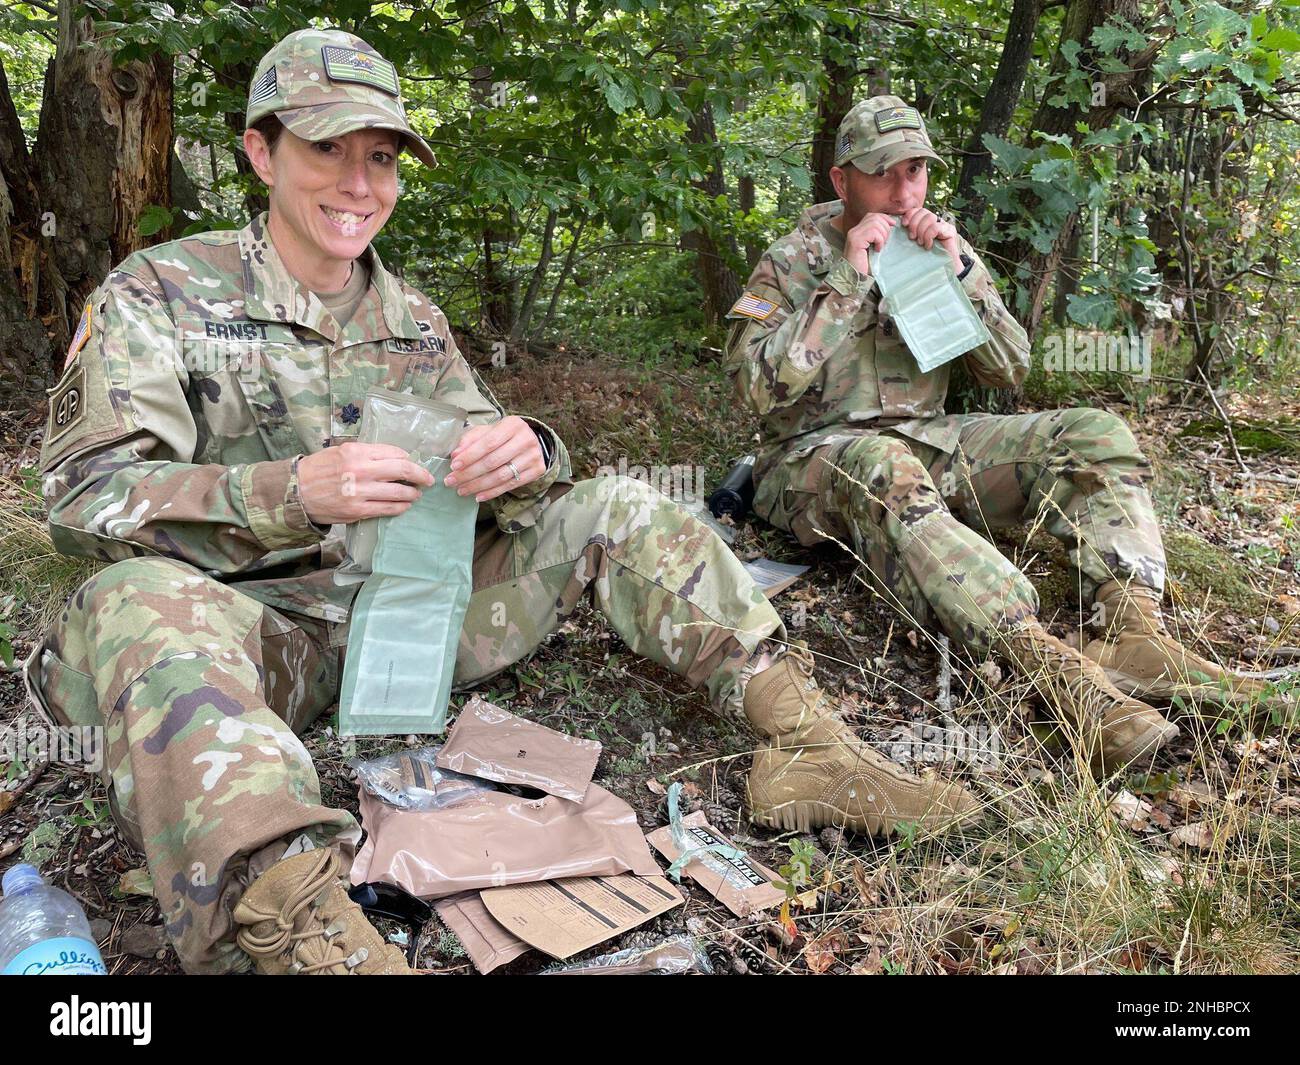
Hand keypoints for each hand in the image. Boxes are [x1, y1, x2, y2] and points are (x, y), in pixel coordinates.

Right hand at [299, 442, 435, 524]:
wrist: (297, 492)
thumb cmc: (320, 469)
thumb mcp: (341, 451)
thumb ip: (367, 453)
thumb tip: (395, 458)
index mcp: (357, 451)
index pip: (395, 453)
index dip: (409, 458)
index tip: (414, 463)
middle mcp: (360, 470)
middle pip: (403, 470)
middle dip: (421, 475)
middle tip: (428, 479)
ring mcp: (360, 492)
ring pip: (399, 492)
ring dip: (413, 493)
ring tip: (416, 494)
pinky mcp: (358, 510)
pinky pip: (388, 509)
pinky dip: (401, 507)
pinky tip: (405, 505)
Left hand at [445, 416, 545, 501]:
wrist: (529, 442)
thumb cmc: (502, 436)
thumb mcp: (487, 431)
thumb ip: (470, 440)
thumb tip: (456, 455)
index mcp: (513, 425)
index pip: (488, 443)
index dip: (470, 456)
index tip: (453, 466)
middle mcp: (526, 439)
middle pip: (493, 461)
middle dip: (470, 473)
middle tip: (452, 481)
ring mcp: (533, 456)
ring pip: (501, 476)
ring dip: (478, 485)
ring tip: (462, 490)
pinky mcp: (537, 470)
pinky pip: (511, 485)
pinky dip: (492, 492)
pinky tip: (478, 496)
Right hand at [843, 213, 896, 276]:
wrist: (855, 278)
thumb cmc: (866, 266)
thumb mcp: (874, 247)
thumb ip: (879, 235)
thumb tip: (892, 224)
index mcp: (858, 231)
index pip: (872, 215)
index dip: (884, 218)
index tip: (893, 225)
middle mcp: (854, 230)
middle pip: (875, 217)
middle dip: (885, 228)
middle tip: (884, 242)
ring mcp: (854, 235)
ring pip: (875, 223)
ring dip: (883, 235)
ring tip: (880, 246)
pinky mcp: (855, 241)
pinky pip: (873, 232)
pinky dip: (879, 240)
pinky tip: (877, 249)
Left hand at [901, 207, 961, 270]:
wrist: (942, 269)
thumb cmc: (925, 259)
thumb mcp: (913, 243)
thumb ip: (909, 233)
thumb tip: (896, 224)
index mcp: (926, 222)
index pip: (918, 210)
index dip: (910, 214)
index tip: (904, 225)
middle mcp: (936, 221)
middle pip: (923, 211)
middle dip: (914, 224)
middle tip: (912, 238)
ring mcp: (944, 225)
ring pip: (930, 217)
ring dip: (922, 231)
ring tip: (920, 243)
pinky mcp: (950, 231)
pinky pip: (936, 227)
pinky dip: (929, 236)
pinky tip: (928, 245)